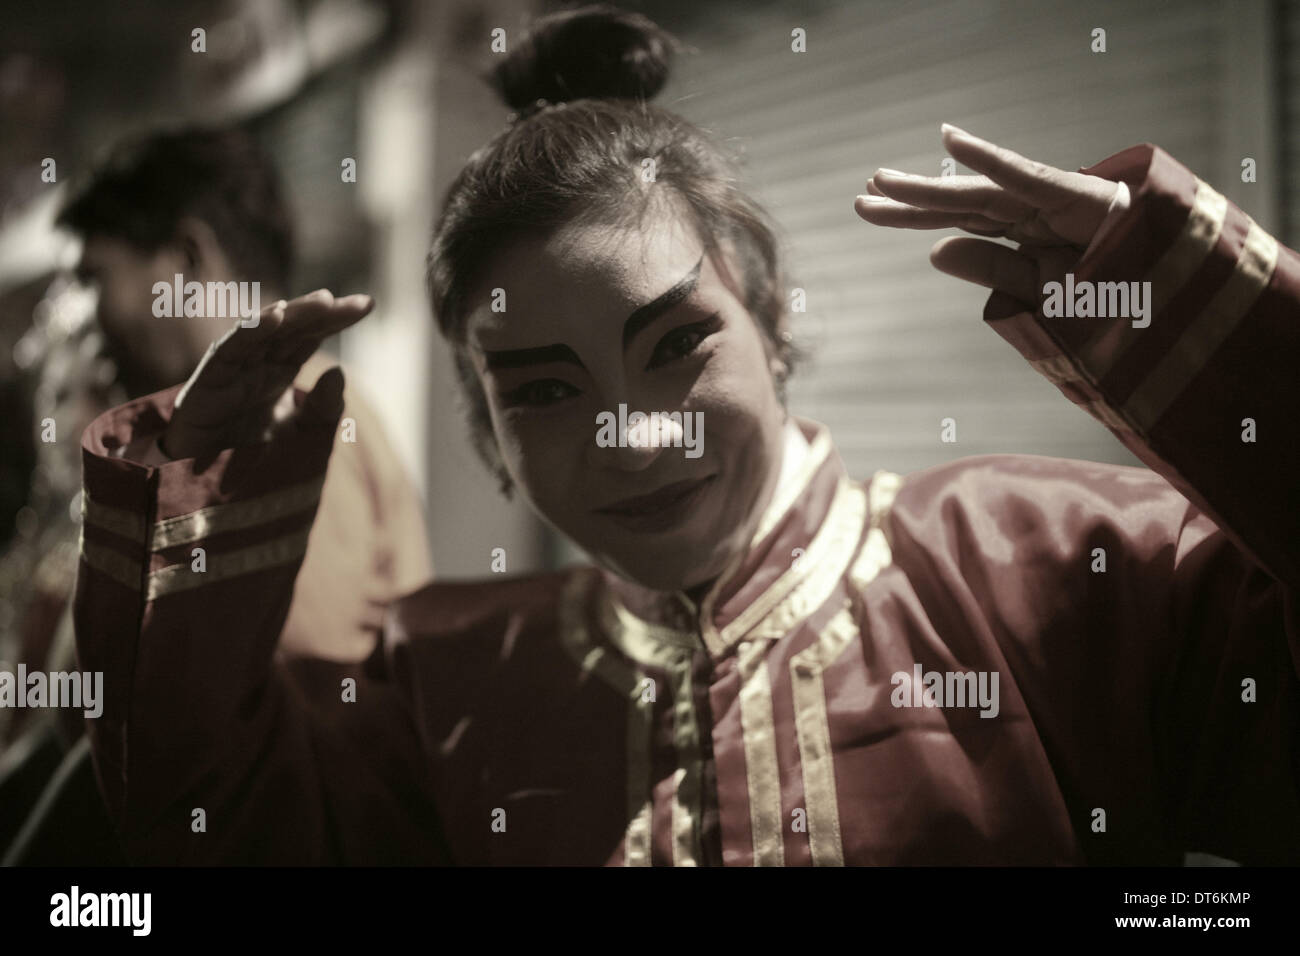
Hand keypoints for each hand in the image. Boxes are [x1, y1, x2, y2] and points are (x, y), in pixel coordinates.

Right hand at [161, 289, 372, 460]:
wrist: (205, 493)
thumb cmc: (249, 460)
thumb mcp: (300, 435)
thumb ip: (323, 409)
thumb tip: (339, 371)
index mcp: (278, 371)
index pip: (310, 337)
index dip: (336, 320)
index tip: (367, 305)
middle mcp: (256, 365)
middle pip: (292, 329)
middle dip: (323, 313)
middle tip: (358, 303)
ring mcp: (231, 371)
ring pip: (263, 332)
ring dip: (292, 315)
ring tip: (323, 301)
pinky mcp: (207, 385)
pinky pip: (228, 352)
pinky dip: (249, 333)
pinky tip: (274, 316)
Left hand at [853, 124, 1119, 308]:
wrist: (1180, 302)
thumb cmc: (1117, 298)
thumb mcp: (1043, 293)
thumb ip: (993, 269)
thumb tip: (935, 250)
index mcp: (1023, 234)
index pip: (956, 221)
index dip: (912, 215)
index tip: (867, 208)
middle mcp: (1033, 212)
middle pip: (961, 203)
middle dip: (911, 200)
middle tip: (863, 194)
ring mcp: (1055, 203)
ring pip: (983, 192)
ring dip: (933, 187)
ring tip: (884, 181)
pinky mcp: (1080, 198)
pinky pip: (1027, 177)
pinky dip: (990, 159)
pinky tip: (949, 141)